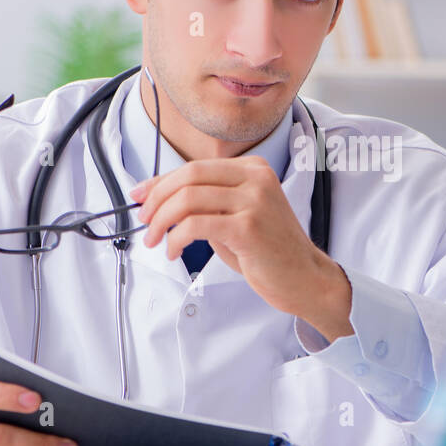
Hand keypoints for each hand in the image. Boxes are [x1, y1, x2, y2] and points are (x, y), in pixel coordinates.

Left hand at [131, 156, 353, 340]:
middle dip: (157, 199)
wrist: (305, 278)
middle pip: (188, 177)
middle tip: (145, 222)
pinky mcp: (248, 227)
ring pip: (188, 199)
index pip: (194, 167)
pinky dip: (177, 238)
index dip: (160, 181)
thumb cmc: (269, 251)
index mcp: (253, 169)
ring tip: (156, 241)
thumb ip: (206, 204)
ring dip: (162, 221)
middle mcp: (256, 178)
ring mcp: (254, 201)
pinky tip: (175, 251)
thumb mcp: (236, 217)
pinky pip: (196, 225)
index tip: (140, 196)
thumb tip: (159, 199)